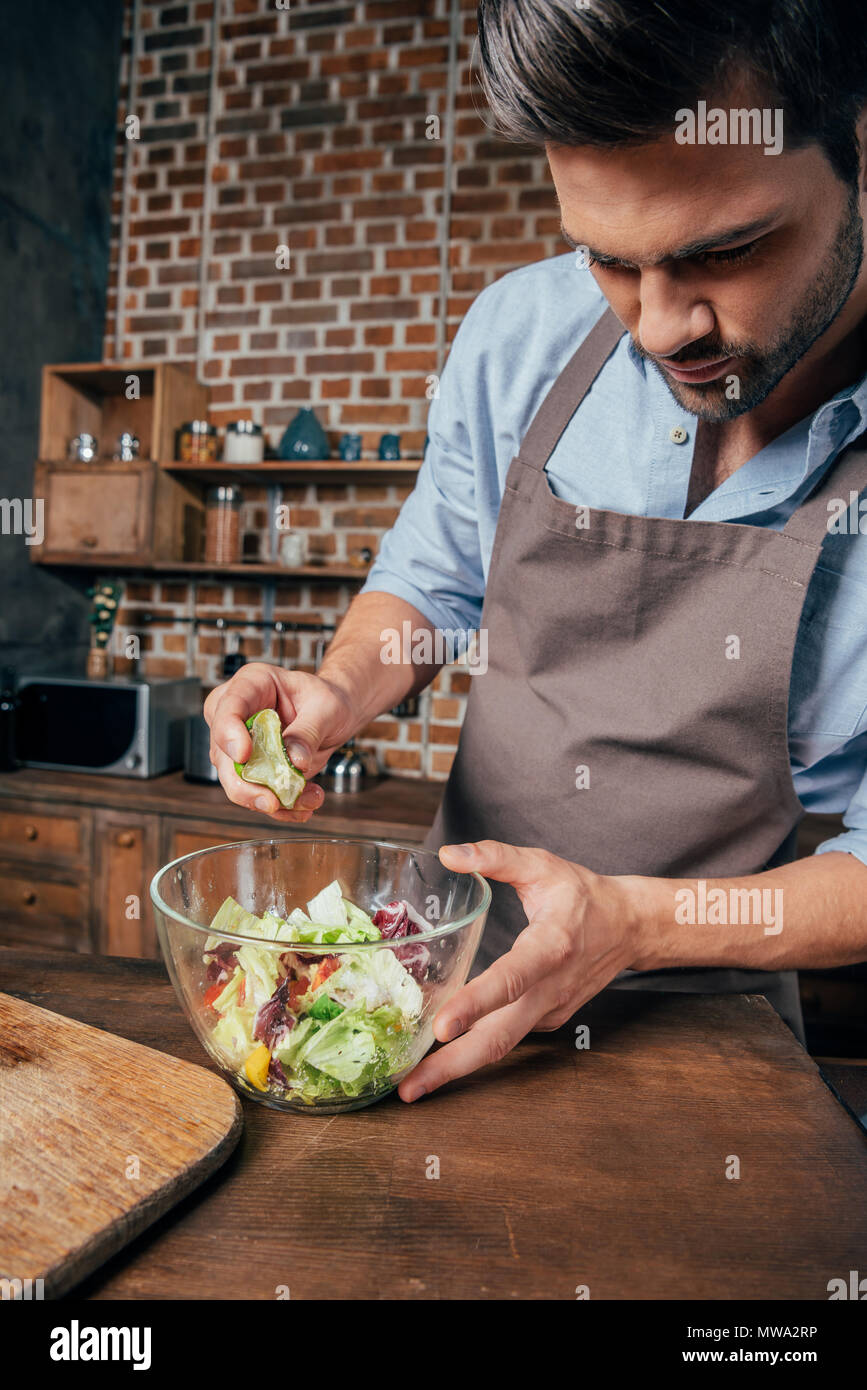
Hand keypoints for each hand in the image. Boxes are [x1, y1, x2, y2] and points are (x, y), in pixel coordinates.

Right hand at [203, 662, 357, 821]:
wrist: (337, 715)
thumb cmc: (328, 700)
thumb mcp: (326, 708)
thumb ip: (308, 732)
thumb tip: (295, 761)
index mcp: (251, 685)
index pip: (228, 707)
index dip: (229, 732)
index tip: (244, 755)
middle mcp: (237, 714)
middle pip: (223, 753)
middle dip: (244, 785)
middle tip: (271, 802)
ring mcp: (241, 744)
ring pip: (236, 781)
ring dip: (270, 799)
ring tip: (308, 800)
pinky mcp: (253, 769)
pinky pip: (257, 794)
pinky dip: (281, 807)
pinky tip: (303, 807)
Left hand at [398, 840, 642, 1101]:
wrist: (628, 927)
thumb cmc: (581, 895)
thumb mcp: (542, 865)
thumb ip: (496, 857)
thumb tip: (450, 854)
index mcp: (551, 945)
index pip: (510, 979)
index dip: (476, 1004)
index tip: (442, 1027)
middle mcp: (550, 987)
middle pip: (500, 1036)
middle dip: (452, 1065)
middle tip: (409, 1089)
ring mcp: (550, 1010)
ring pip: (501, 1046)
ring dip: (456, 1069)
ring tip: (412, 1087)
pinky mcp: (547, 1020)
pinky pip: (508, 1038)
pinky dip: (474, 1050)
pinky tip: (439, 1057)